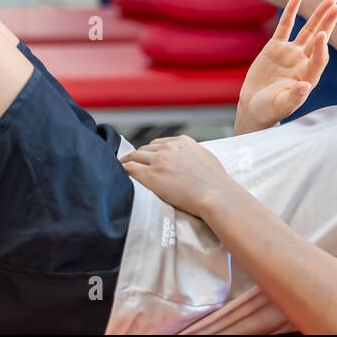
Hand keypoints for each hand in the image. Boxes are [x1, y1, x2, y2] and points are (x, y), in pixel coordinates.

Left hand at [120, 136, 234, 219]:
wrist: (216, 194)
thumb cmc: (215, 181)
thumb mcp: (205, 157)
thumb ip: (191, 153)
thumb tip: (185, 159)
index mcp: (183, 141)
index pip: (158, 143)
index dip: (150, 152)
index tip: (146, 159)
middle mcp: (169, 148)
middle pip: (144, 149)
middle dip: (138, 157)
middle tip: (130, 166)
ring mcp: (158, 161)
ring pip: (133, 157)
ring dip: (127, 163)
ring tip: (122, 170)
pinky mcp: (150, 176)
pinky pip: (129, 169)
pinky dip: (123, 171)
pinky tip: (120, 177)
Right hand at [236, 0, 336, 134]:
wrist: (254, 107)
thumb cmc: (270, 111)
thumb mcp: (281, 106)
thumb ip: (294, 97)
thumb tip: (306, 87)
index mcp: (309, 76)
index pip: (319, 58)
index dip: (321, 46)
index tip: (322, 34)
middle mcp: (304, 61)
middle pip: (319, 39)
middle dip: (329, 23)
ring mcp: (292, 52)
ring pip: (308, 29)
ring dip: (318, 15)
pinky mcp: (276, 46)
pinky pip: (285, 25)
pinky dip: (291, 10)